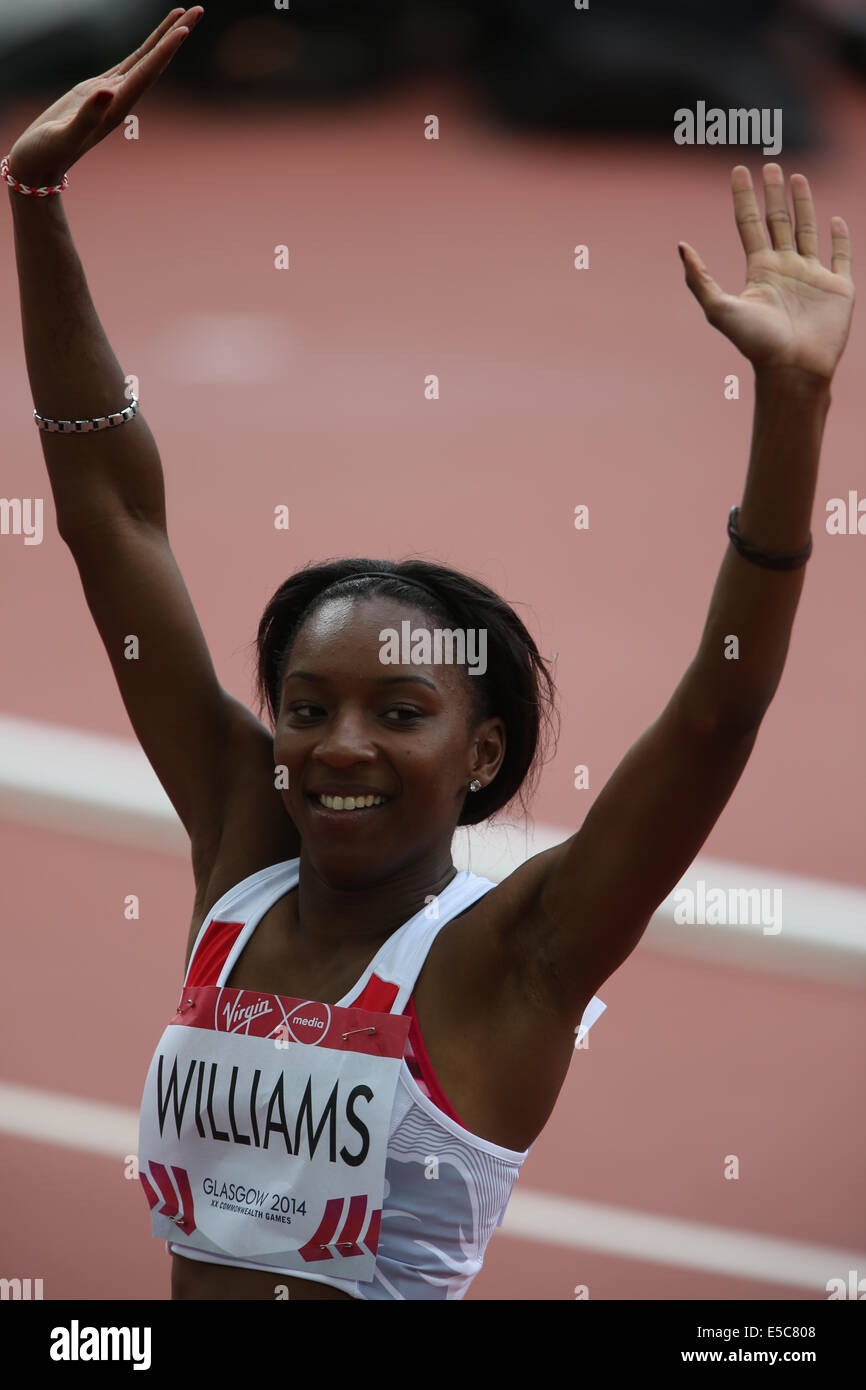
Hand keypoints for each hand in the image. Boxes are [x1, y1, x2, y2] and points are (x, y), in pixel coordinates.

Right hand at [5, 7, 203, 189]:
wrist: (38, 168)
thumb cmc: (46, 155)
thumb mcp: (64, 136)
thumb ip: (87, 117)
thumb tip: (107, 92)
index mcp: (116, 108)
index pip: (147, 73)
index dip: (166, 51)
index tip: (185, 29)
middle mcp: (120, 100)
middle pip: (155, 62)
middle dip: (177, 35)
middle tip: (199, 10)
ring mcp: (110, 95)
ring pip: (145, 60)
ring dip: (165, 38)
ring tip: (183, 15)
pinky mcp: (97, 92)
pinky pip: (128, 64)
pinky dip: (144, 49)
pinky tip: (156, 40)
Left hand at [679, 164, 854, 381]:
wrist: (793, 369)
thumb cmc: (756, 343)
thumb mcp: (719, 309)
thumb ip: (700, 279)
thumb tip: (680, 245)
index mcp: (759, 271)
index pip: (749, 224)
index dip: (744, 198)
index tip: (738, 170)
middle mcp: (784, 269)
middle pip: (778, 222)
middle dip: (773, 194)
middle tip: (770, 165)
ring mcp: (812, 277)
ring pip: (807, 230)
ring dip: (803, 204)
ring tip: (797, 177)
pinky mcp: (838, 288)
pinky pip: (840, 256)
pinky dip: (839, 237)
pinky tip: (835, 219)